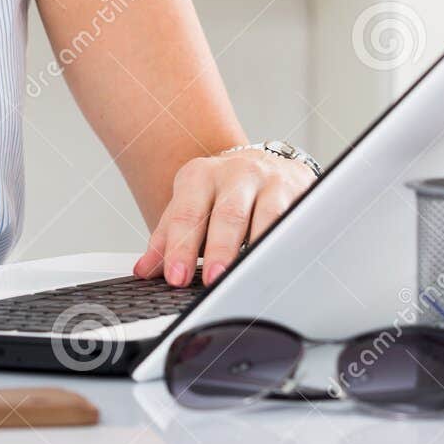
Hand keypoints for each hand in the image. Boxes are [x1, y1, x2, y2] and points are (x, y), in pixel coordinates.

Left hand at [132, 148, 315, 286]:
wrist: (261, 161)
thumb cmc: (220, 193)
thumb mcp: (188, 206)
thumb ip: (166, 238)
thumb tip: (143, 270)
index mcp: (200, 175)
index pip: (187, 214)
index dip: (180, 246)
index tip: (176, 277)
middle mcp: (236, 173)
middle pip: (227, 214)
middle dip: (219, 249)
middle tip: (212, 281)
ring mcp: (271, 180)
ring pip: (267, 215)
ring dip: (258, 247)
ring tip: (248, 275)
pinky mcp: (300, 190)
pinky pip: (297, 219)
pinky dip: (291, 241)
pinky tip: (285, 261)